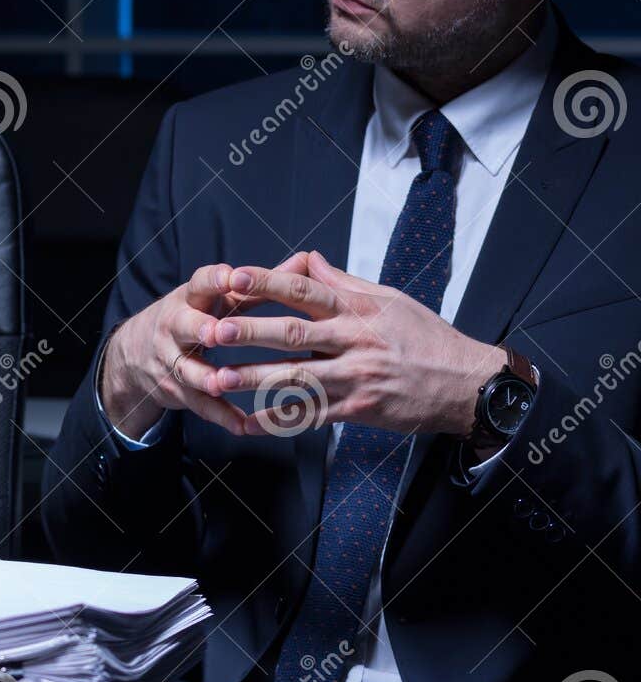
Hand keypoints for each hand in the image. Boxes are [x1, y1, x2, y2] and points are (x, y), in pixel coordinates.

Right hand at [100, 254, 311, 437]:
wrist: (136, 353)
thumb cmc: (194, 317)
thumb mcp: (218, 297)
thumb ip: (258, 284)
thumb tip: (305, 261)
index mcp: (191, 298)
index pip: (199, 284)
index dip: (214, 280)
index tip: (231, 277)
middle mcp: (175, 326)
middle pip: (184, 325)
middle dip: (199, 328)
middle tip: (216, 332)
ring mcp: (172, 359)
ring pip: (186, 369)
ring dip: (205, 376)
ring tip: (223, 383)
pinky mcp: (176, 389)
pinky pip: (198, 404)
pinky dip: (219, 415)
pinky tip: (241, 425)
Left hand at [206, 250, 501, 436]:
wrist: (467, 384)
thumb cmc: (425, 337)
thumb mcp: (390, 299)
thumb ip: (343, 282)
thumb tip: (308, 259)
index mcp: (358, 309)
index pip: (305, 290)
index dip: (267, 282)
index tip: (233, 278)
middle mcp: (354, 340)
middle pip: (293, 334)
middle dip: (250, 332)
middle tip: (214, 330)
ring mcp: (355, 377)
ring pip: (297, 378)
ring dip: (254, 380)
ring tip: (218, 380)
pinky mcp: (358, 409)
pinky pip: (311, 416)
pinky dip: (278, 421)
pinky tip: (247, 422)